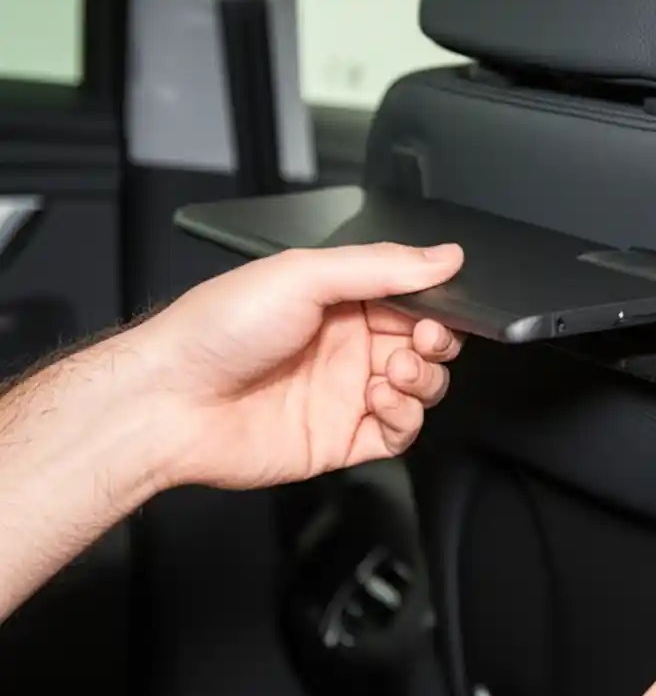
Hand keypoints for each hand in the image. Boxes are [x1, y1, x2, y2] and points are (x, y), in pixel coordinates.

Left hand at [131, 242, 464, 489]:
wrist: (170, 402)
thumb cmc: (217, 329)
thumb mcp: (303, 274)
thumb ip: (381, 265)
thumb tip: (445, 256)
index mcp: (340, 298)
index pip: (413, 298)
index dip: (438, 305)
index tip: (444, 307)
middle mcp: (347, 345)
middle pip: (426, 345)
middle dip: (437, 342)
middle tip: (423, 340)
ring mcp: (346, 393)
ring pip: (421, 389)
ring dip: (424, 379)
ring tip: (395, 370)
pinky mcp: (344, 439)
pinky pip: (400, 433)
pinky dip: (406, 418)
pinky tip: (381, 400)